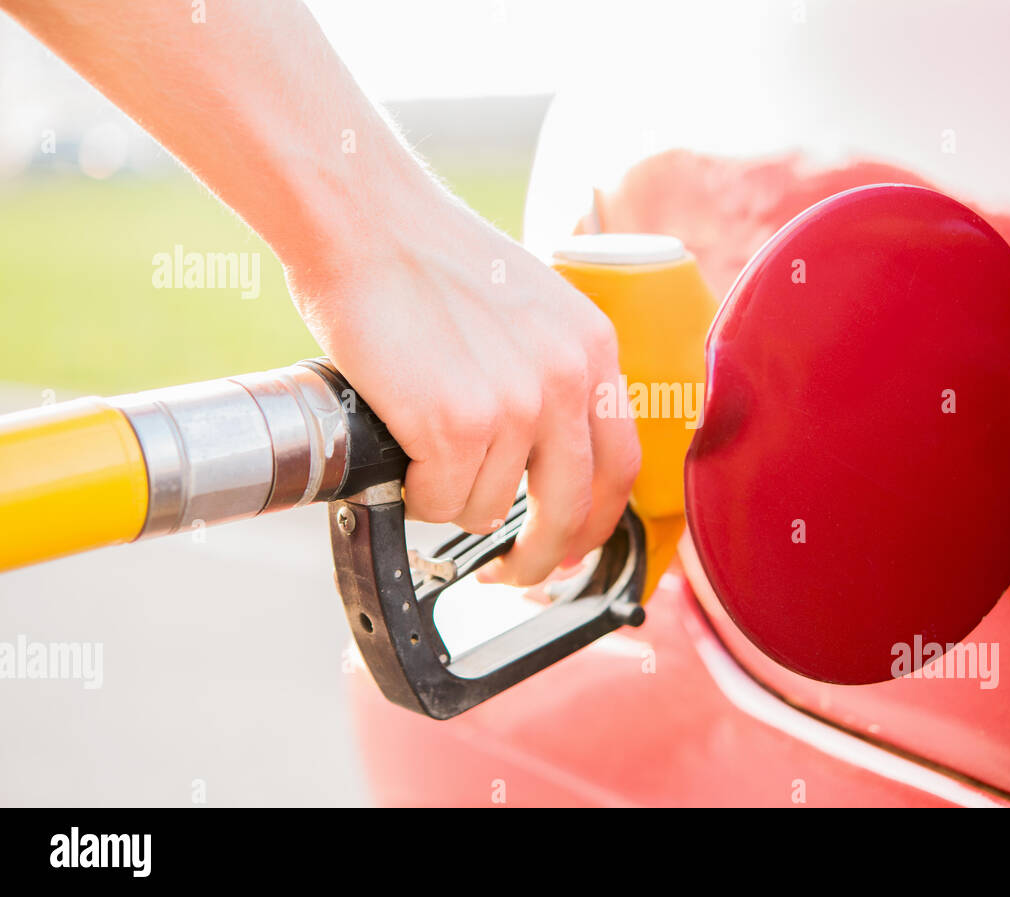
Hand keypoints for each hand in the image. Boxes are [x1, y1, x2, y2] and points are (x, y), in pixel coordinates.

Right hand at [289, 188, 640, 585]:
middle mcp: (566, 379)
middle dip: (542, 556)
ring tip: (423, 461)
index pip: (621, 463)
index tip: (575, 543)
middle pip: (574, 506)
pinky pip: (441, 500)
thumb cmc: (428, 260)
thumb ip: (550, 374)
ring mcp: (515, 405)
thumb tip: (546, 457)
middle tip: (514, 572)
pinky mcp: (456, 424)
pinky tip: (402, 458)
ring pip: (490, 506)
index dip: (598, 519)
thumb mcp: (528, 308)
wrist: (365, 223)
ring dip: (454, 502)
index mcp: (592, 349)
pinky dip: (417, 495)